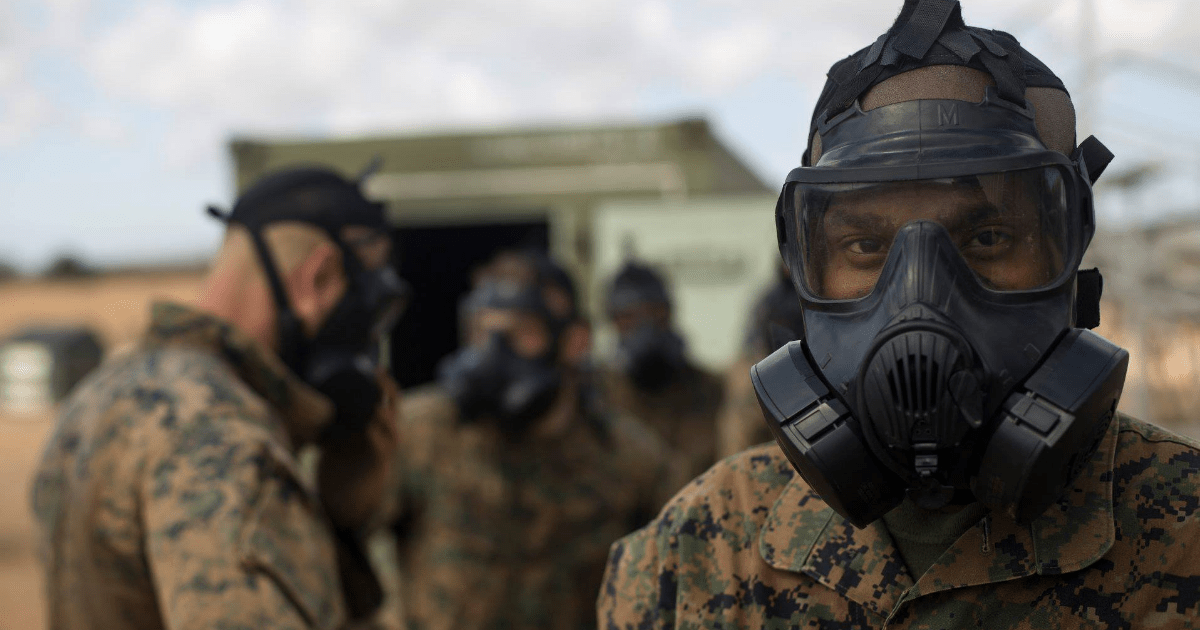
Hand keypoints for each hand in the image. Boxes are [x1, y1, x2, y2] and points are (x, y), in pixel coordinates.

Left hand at [317, 371, 399, 529]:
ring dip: (385, 414)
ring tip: (374, 402)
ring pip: (393, 428)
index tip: (374, 366)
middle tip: (376, 373)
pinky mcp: (377, 467)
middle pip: (395, 407)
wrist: (342, 500)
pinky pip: (381, 449)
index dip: (384, 383)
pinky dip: (375, 437)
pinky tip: (367, 428)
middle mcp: (384, 436)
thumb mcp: (334, 437)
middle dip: (387, 389)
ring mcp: (383, 452)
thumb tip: (301, 400)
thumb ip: (328, 422)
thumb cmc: (337, 465)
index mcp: (377, 426)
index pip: (388, 400)